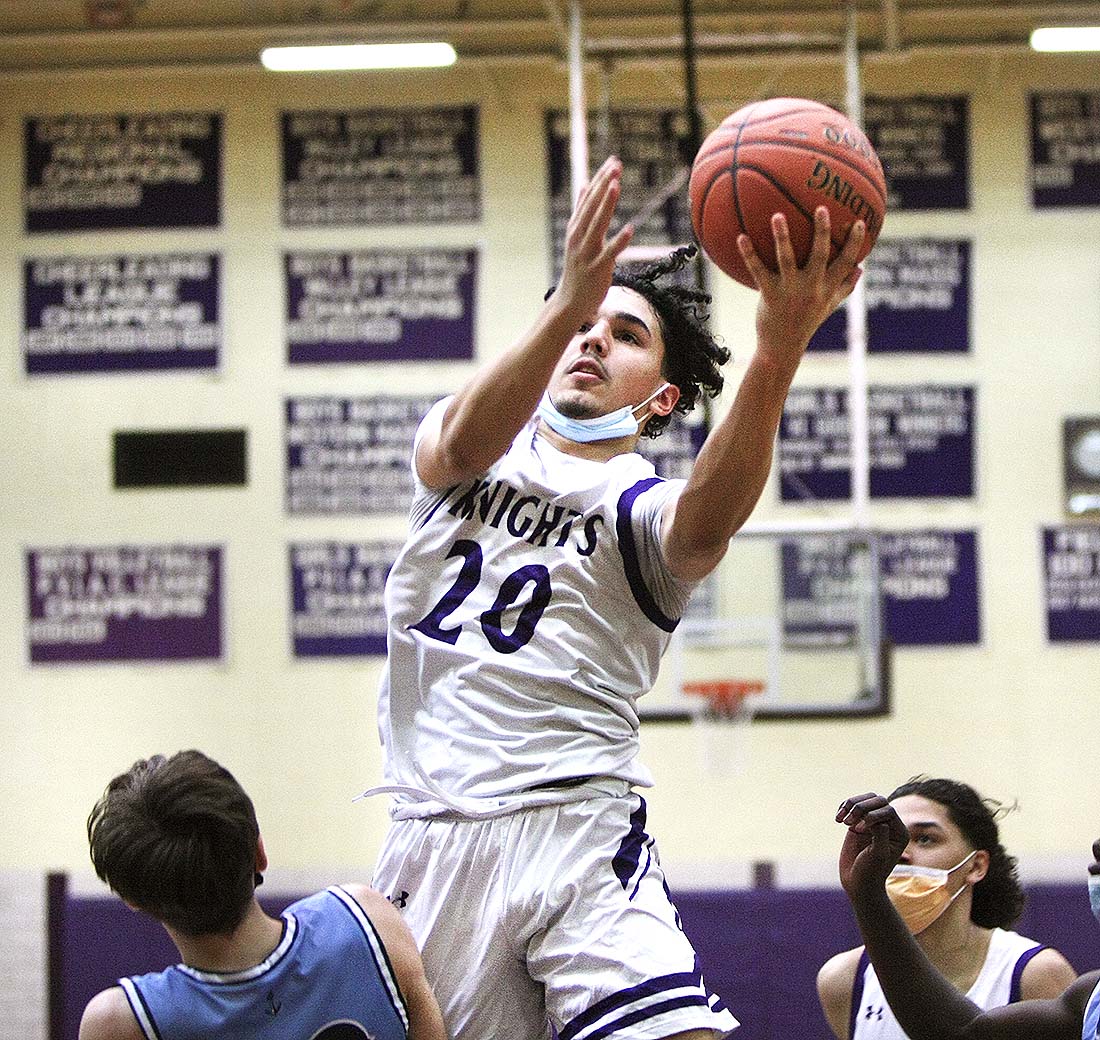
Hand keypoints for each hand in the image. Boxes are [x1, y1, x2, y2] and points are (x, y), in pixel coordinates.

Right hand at [556, 155, 634, 319]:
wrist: (570, 301)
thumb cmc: (578, 268)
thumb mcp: (577, 237)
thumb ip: (581, 212)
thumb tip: (584, 185)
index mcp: (576, 228)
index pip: (588, 198)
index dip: (600, 179)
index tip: (613, 161)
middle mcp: (579, 237)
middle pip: (592, 207)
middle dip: (603, 185)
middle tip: (615, 165)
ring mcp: (587, 253)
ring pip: (598, 225)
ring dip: (606, 204)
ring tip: (615, 185)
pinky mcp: (597, 268)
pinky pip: (610, 253)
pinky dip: (619, 241)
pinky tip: (630, 229)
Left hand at [738, 206, 864, 370]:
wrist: (782, 347)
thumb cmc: (806, 323)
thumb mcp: (829, 306)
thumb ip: (845, 287)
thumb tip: (862, 268)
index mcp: (827, 288)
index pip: (846, 263)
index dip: (855, 243)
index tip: (859, 222)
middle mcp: (811, 288)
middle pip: (820, 255)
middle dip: (822, 231)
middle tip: (821, 208)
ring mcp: (789, 291)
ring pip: (787, 259)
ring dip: (781, 237)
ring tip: (777, 216)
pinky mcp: (769, 295)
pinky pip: (758, 270)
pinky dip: (748, 254)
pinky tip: (740, 237)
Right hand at [835, 792, 909, 899]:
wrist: (858, 882)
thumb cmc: (871, 872)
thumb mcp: (878, 855)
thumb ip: (881, 836)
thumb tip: (880, 820)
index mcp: (898, 831)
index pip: (888, 810)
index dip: (873, 815)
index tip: (860, 830)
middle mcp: (887, 824)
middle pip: (877, 800)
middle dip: (861, 807)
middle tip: (849, 823)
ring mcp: (871, 823)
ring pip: (864, 800)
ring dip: (850, 804)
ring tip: (842, 820)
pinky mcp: (857, 823)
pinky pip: (851, 806)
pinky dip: (843, 808)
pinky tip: (838, 819)